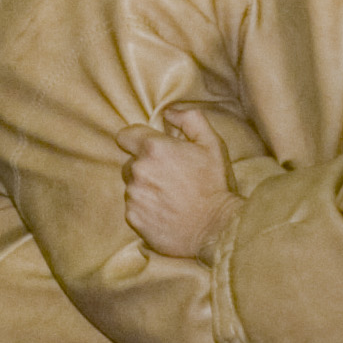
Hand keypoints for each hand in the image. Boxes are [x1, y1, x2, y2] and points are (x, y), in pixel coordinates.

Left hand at [123, 111, 235, 258]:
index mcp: (154, 148)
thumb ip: (190, 119)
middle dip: (145, 167)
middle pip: (129, 163)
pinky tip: (167, 213)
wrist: (216, 229)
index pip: (126, 135)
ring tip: (170, 198)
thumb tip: (168, 113)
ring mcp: (134, 195)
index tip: (152, 150)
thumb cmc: (215, 185)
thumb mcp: (212, 144)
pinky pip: (134, 208)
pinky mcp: (133, 218)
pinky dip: (146, 210)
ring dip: (146, 189)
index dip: (138, 140)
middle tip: (170, 178)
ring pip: (132, 186)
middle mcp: (138, 170)